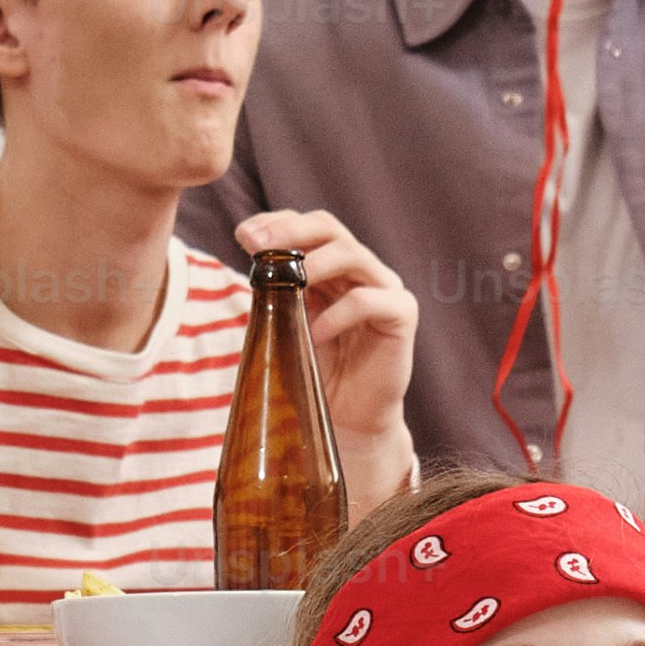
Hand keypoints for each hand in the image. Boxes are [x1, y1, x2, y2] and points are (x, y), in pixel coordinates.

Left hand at [233, 206, 418, 502]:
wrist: (350, 422)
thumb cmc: (316, 373)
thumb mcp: (287, 325)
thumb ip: (274, 290)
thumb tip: (246, 249)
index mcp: (334, 267)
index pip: (309, 227)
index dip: (278, 223)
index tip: (243, 235)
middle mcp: (362, 270)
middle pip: (329, 228)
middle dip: (290, 232)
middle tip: (257, 245)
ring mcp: (385, 289)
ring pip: (352, 254)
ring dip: (314, 265)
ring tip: (287, 285)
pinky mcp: (401, 315)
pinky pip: (368, 301)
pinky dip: (336, 314)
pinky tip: (315, 334)